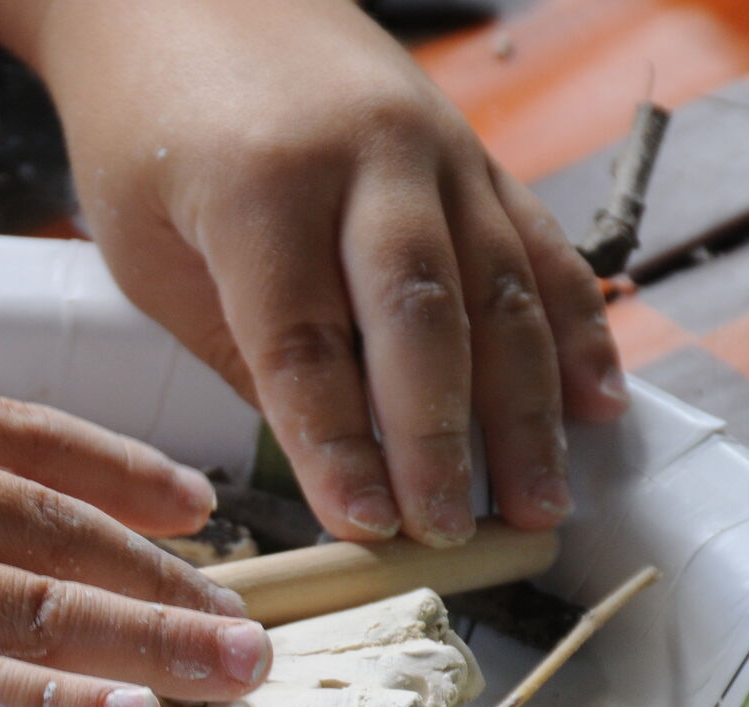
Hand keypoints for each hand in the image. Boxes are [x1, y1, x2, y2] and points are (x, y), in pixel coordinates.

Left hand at [0, 0, 628, 544]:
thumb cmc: (148, 131)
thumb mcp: (152, 250)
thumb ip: (242, 349)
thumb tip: (334, 461)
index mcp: (262, 184)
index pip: (308, 341)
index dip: (339, 445)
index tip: (365, 527)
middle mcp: (369, 158)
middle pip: (421, 317)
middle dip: (443, 438)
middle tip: (455, 532)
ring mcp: (438, 148)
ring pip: (501, 288)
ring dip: (528, 408)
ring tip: (540, 503)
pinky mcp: (476, 152)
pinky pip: (542, 248)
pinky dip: (577, 332)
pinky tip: (600, 407)